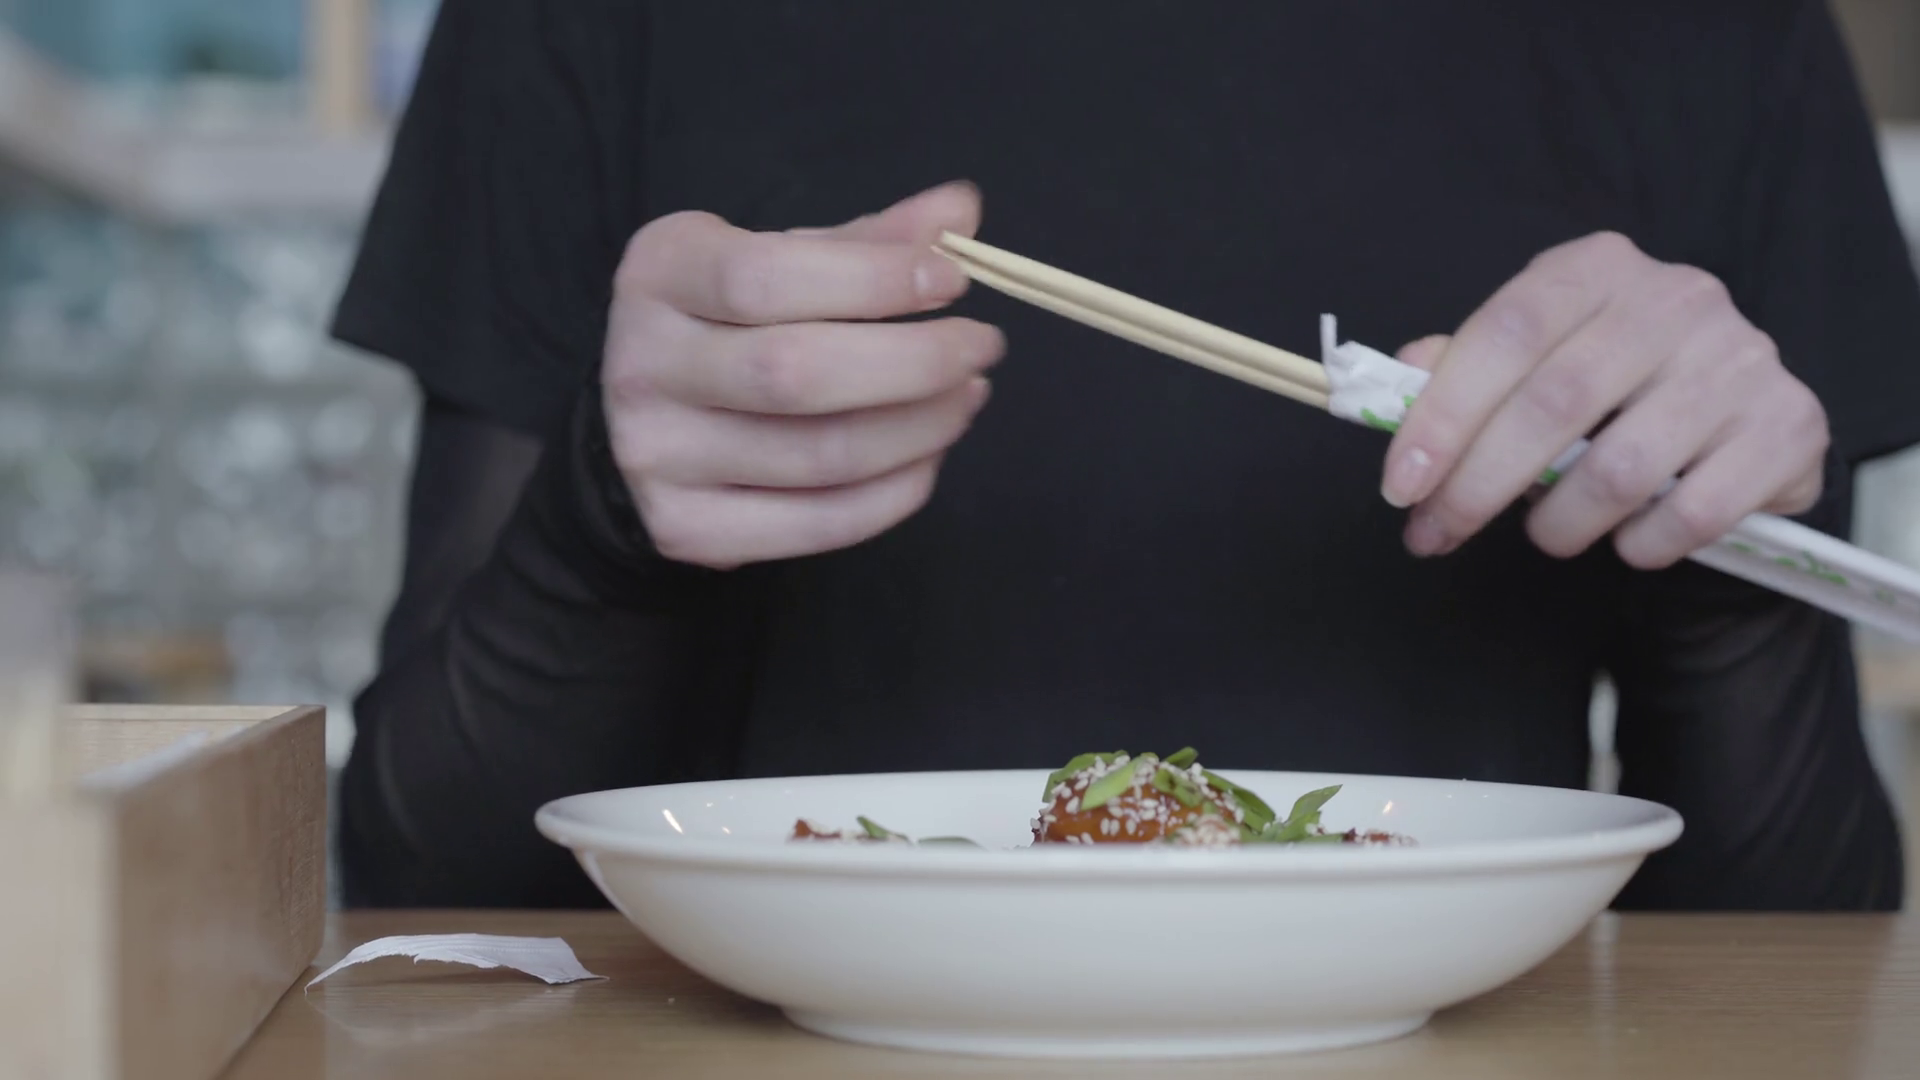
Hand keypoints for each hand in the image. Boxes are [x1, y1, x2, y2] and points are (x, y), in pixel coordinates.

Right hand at [602, 183, 1003, 568]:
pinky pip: (822, 522)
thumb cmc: (728, 322)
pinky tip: (929, 454)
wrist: (639, 419)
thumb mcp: (780, 258)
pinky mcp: (687, 529)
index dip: (872, 280)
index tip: (951, 280)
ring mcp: (657, 458)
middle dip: (914, 363)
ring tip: (967, 397)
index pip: (765, 278)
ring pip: (820, 456)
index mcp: (660, 274)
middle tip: (981, 348)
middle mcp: (642, 366)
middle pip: (794, 374)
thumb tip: (962, 208)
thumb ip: (869, 239)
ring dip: (921, 428)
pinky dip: (897, 491)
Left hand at [1382, 231, 1828, 569]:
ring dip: (1561, 523)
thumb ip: (1467, 366)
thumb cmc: (1614, 385)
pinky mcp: (1789, 425)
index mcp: (1598, 270)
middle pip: (1554, 403)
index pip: (1505, 333)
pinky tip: (1626, 543)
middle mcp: (1676, 299)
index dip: (1443, 415)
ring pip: (1621, 468)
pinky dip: (1642, 543)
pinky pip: (1695, 510)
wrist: (1738, 413)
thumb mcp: (1536, 357)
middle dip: (1478, 485)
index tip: (1400, 484)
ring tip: (1546, 537)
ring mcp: (1741, 359)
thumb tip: (1399, 382)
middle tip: (1438, 533)